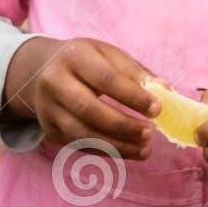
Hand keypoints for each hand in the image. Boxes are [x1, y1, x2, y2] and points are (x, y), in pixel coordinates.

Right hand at [3, 36, 159, 160]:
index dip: (133, 96)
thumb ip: (136, 72)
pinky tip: (128, 152)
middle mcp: (55, 82)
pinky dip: (105, 151)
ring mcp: (48, 108)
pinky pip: (78, 144)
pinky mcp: (49, 129)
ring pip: (80, 133)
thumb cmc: (86, 60)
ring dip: (115, 145)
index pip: (105, 79)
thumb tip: (167, 90)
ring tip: (144, 149)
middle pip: (88, 109)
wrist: (41, 70)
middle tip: (150, 133)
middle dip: (122, 125)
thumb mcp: (108, 54)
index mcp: (75, 57)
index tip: (157, 109)